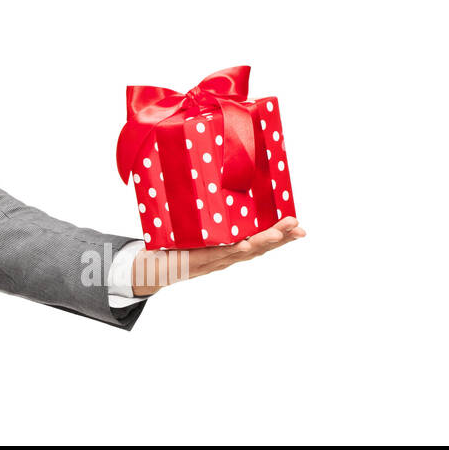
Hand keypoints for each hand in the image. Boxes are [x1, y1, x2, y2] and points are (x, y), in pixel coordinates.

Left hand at [130, 216, 305, 296]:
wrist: (150, 268)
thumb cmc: (174, 245)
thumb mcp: (195, 227)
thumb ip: (207, 212)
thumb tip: (213, 181)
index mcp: (228, 248)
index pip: (258, 241)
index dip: (280, 235)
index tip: (298, 225)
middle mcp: (224, 257)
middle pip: (257, 248)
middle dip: (279, 238)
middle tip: (298, 227)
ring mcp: (212, 261)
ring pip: (242, 252)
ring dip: (261, 243)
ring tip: (279, 234)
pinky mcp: (195, 262)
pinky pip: (216, 255)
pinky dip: (232, 251)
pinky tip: (244, 246)